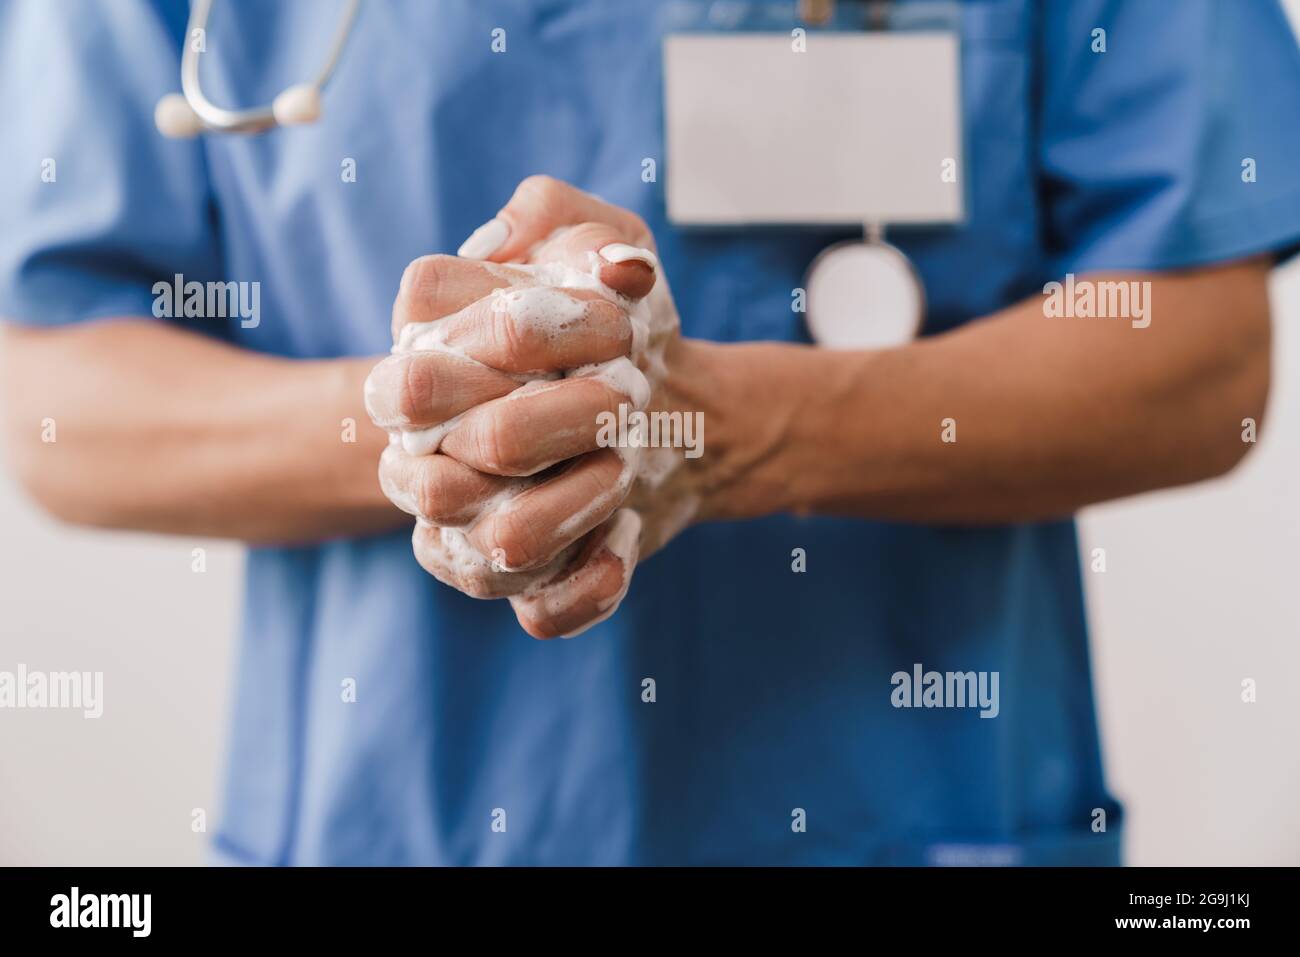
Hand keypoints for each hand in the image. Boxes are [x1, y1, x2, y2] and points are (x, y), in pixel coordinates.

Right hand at [366, 176, 712, 636]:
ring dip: (585, 499)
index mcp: (422, 354)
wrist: (671, 414)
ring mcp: (456, 525)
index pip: (426, 349)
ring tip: (623, 462)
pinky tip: (621, 536)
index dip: (527, 333)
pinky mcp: (507, 582)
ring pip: (502, 543)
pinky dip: (595, 579)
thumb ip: (569, 222)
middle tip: (626, 396)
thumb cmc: (622, 328)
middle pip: (461, 450)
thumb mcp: (607, 245)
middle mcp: (419, 445)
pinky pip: (540, 609)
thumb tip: (602, 270)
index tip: (617, 322)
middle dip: (562, 420)